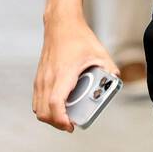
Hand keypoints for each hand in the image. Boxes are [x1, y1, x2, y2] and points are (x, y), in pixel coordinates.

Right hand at [33, 13, 119, 131]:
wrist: (61, 25)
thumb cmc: (79, 38)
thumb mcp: (99, 52)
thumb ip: (110, 68)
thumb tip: (116, 81)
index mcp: (63, 74)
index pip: (55, 104)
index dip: (61, 120)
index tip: (71, 126)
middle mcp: (48, 79)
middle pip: (44, 112)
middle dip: (56, 123)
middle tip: (71, 124)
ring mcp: (41, 79)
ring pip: (37, 108)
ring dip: (49, 117)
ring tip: (65, 118)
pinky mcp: (38, 78)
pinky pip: (36, 100)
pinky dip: (44, 109)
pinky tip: (56, 108)